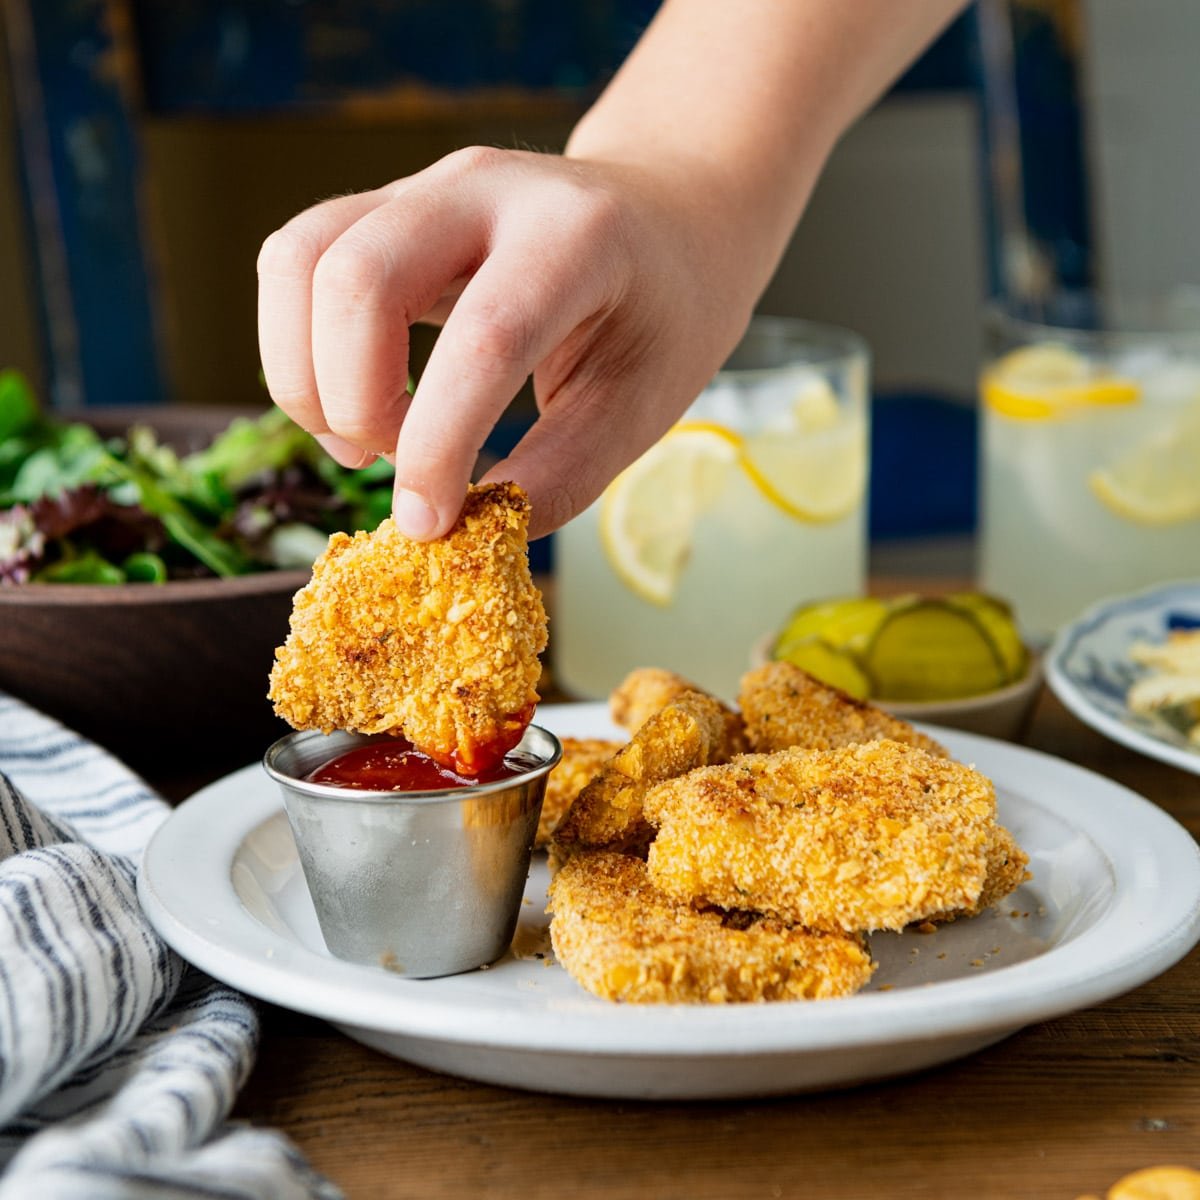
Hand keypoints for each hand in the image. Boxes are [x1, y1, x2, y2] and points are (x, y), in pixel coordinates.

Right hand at [257, 146, 758, 539]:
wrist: (669, 215)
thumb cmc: (667, 312)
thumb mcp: (642, 403)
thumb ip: (560, 473)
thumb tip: (463, 535)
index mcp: (578, 238)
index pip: (483, 338)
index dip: (439, 444)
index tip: (429, 523)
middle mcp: (487, 189)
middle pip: (356, 277)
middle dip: (353, 402)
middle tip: (397, 468)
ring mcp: (426, 187)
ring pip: (301, 260)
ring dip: (304, 374)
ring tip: (364, 442)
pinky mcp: (387, 206)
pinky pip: (298, 262)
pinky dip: (297, 345)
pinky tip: (353, 398)